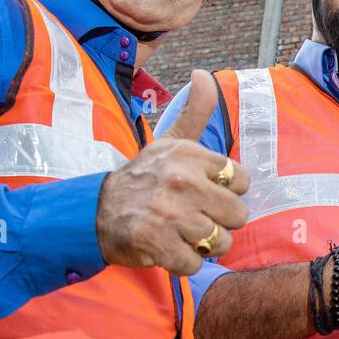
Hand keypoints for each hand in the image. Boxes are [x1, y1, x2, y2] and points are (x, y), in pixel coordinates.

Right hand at [96, 69, 250, 275]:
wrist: (94, 210)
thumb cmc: (142, 176)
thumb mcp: (168, 140)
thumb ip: (195, 111)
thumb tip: (203, 75)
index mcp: (190, 156)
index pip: (243, 181)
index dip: (227, 191)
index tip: (205, 192)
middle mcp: (182, 182)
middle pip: (238, 215)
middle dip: (220, 221)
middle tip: (195, 216)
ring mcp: (170, 215)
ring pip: (221, 242)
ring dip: (204, 244)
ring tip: (182, 233)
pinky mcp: (157, 244)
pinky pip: (196, 263)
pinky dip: (185, 262)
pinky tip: (169, 248)